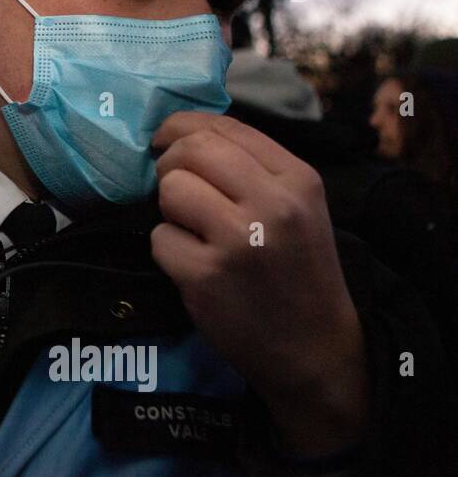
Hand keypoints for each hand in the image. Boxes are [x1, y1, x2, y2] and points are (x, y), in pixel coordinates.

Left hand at [150, 111, 368, 457]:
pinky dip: (169, 251)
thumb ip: (250, 168)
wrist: (316, 349)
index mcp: (298, 179)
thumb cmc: (299, 272)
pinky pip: (160, 239)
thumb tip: (182, 135)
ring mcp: (238, 240)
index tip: (164, 139)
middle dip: (170, 164)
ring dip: (170, 211)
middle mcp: (273, 203)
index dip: (183, 127)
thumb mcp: (297, 208)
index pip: (226, 127)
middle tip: (174, 188)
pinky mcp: (206, 275)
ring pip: (170, 190)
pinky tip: (196, 267)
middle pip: (192, 150)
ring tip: (194, 232)